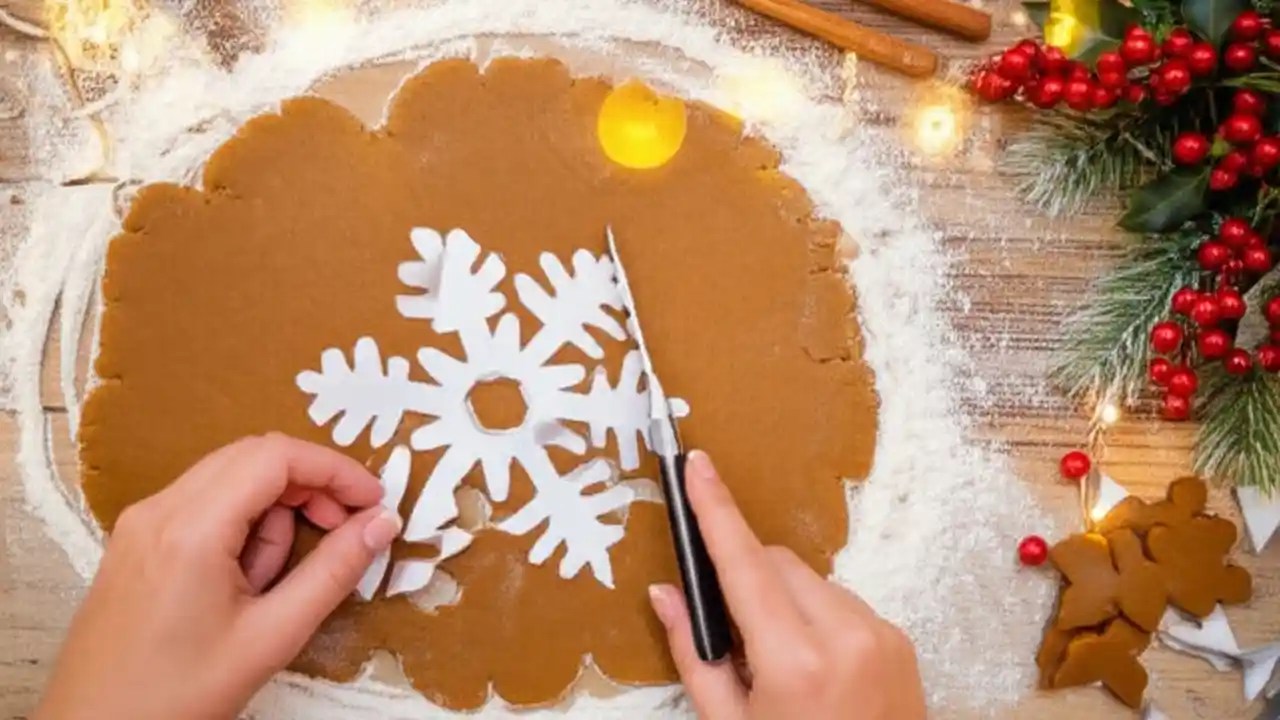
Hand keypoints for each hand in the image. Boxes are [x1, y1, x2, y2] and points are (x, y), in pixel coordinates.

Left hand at [36, 434, 401, 719]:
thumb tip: (382, 524)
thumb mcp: (272, 636)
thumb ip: (334, 572)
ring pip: (229, 479)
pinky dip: (242, 524)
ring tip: (277, 580)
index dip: (335, 469)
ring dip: (273, 510)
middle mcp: (158, 510)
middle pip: (252, 457)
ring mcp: (141, 523)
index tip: (374, 502)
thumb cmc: (178, 695)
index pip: (275, 456)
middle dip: (309, 484)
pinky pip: (203, 505)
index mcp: (191, 529)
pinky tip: (248, 578)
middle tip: (345, 528)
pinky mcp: (136, 541)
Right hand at [649, 451, 925, 719]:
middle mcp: (847, 636)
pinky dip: (817, 618)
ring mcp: (881, 635)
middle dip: (746, 579)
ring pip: (811, 581)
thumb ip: (694, 655)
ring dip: (783, 601)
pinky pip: (843, 602)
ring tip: (779, 663)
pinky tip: (813, 667)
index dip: (715, 510)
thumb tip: (664, 594)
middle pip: (778, 564)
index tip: (697, 468)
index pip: (744, 564)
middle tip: (732, 632)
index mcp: (796, 662)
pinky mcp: (899, 640)